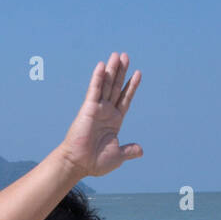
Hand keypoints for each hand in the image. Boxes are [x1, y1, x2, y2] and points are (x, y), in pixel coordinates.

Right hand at [60, 52, 142, 178]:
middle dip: (121, 72)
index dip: (131, 87)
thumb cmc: (96, 162)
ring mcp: (97, 109)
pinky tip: (102, 66)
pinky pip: (94, 90)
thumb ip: (129, 150)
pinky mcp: (88, 108)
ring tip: (117, 55)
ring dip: (112, 70)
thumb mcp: (118, 156)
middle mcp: (106, 112)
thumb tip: (141, 151)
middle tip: (126, 56)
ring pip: (107, 85)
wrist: (79, 164)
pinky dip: (98, 78)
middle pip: (116, 87)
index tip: (138, 73)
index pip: (125, 99)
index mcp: (114, 121)